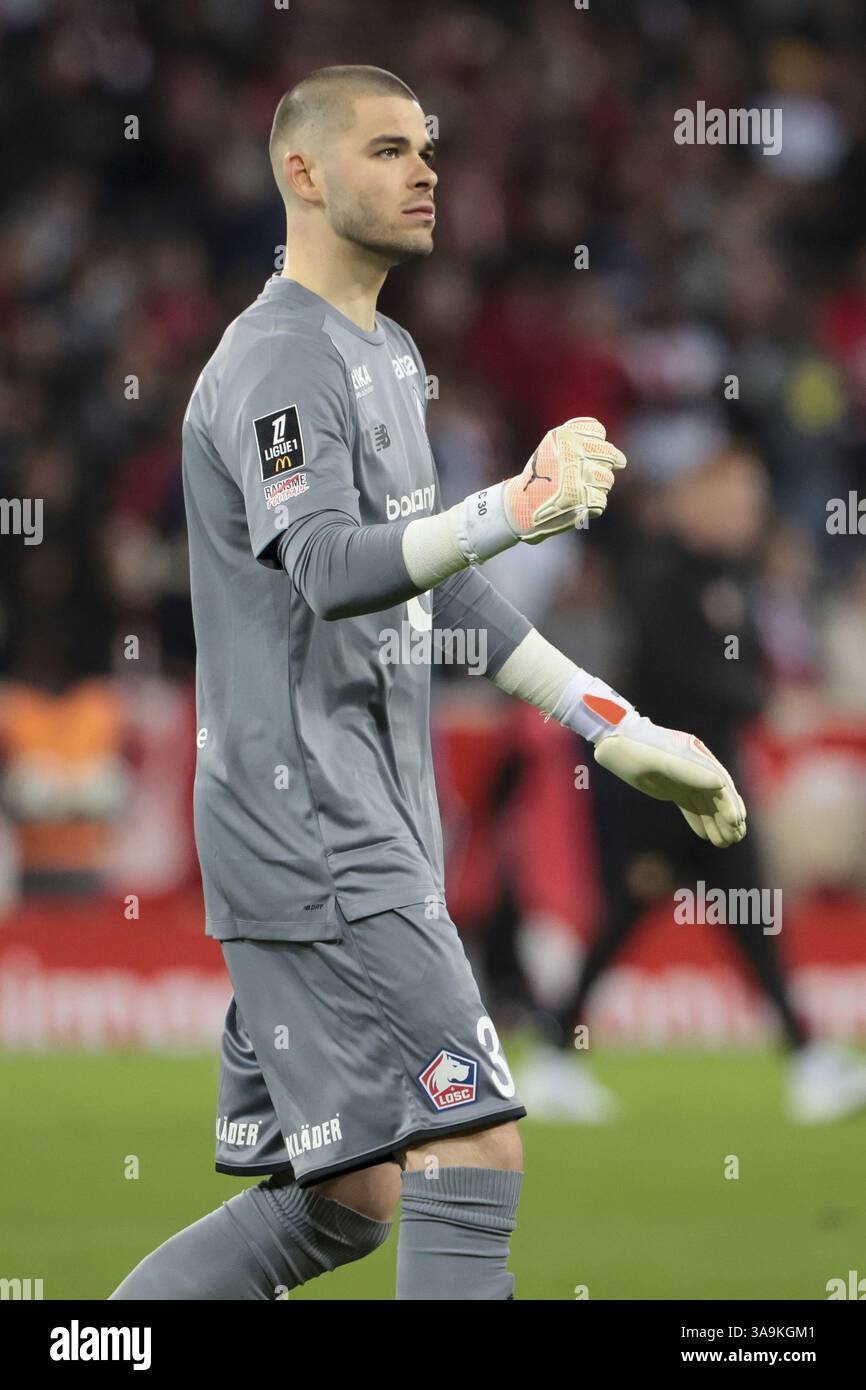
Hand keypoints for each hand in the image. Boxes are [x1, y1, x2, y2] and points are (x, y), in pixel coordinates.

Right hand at [503, 417, 626, 542]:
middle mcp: (571, 452)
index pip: (598, 432)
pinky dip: (589, 506)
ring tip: (573, 491)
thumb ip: (589, 446)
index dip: (593, 446)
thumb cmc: (542, 477)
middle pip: (608, 454)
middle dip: (598, 467)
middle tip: (578, 476)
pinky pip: (601, 500)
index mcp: (564, 435)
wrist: (518, 507)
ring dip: (594, 488)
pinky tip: (572, 504)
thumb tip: (623, 460)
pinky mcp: (581, 500)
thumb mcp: (556, 450)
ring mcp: (577, 476)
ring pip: (607, 479)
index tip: (578, 456)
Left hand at [593, 710, 746, 846]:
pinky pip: (691, 805)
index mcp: (696, 756)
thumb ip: (688, 772)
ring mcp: (685, 777)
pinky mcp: (674, 787)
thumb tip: (720, 785)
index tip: (737, 820)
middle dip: (727, 816)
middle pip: (717, 795)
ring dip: (716, 822)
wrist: (616, 742)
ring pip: (705, 803)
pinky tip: (707, 836)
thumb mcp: (659, 761)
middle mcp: (695, 766)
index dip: (729, 802)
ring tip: (724, 844)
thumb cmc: (636, 748)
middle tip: (736, 838)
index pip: (718, 783)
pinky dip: (699, 820)